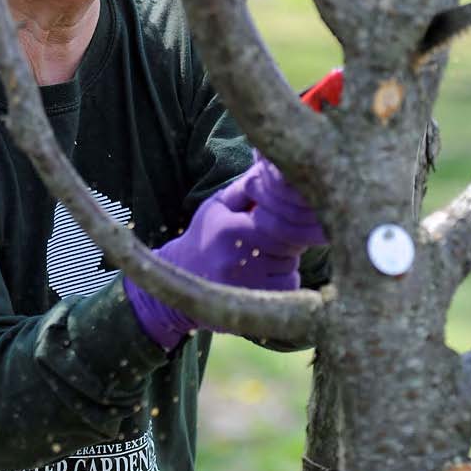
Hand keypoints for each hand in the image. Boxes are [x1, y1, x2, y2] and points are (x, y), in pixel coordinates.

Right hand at [124, 154, 324, 350]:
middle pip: (289, 243)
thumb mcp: (217, 206)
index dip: (285, 218)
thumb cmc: (204, 236)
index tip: (277, 220)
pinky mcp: (252, 302)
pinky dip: (285, 281)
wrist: (179, 279)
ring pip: (291, 265)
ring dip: (286, 261)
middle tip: (272, 240)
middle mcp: (238, 257)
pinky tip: (266, 276)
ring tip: (265, 257)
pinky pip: (288, 287)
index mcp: (231, 228)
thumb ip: (245, 188)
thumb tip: (269, 168)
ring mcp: (245, 284)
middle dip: (287, 239)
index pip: (279, 218)